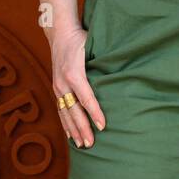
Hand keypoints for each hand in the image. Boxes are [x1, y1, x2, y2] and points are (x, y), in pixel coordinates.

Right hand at [51, 26, 103, 148]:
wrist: (60, 33)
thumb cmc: (81, 39)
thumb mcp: (93, 47)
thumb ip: (103, 62)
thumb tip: (122, 74)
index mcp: (74, 74)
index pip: (86, 98)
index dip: (95, 113)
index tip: (103, 126)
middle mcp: (63, 83)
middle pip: (74, 110)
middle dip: (83, 128)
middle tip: (91, 143)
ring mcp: (57, 87)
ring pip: (65, 113)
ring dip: (73, 130)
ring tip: (81, 145)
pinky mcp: (56, 88)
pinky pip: (60, 110)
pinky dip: (65, 124)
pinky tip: (70, 135)